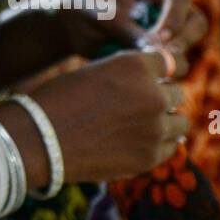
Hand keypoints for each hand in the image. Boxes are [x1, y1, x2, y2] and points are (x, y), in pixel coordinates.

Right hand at [32, 47, 187, 181]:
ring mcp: (155, 129)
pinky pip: (170, 147)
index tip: (157, 76)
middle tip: (141, 103)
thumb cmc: (59, 99)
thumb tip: (154, 83)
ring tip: (144, 125)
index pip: (170, 62)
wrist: (40, 138)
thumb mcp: (95, 72)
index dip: (162, 69)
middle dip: (162, 96)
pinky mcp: (150, 157)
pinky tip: (140, 141)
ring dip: (166, 121)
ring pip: (180, 122)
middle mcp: (153, 94)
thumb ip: (128, 75)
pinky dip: (159, 143)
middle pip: (177, 92)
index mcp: (136, 65)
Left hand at [59, 0, 205, 74]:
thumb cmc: (85, 9)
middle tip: (164, 57)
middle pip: (194, 19)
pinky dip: (168, 65)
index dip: (173, 19)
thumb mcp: (106, 18)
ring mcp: (168, 19)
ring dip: (177, 55)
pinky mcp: (164, 40)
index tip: (158, 39)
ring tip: (157, 68)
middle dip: (182, 40)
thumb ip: (132, 33)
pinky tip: (153, 74)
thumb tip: (161, 53)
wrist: (72, 25)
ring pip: (190, 40)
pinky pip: (177, 55)